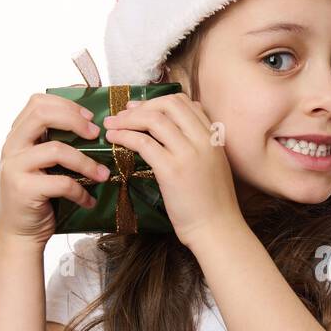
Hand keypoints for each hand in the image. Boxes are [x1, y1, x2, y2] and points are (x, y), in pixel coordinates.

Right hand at [0, 86, 110, 247]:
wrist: (20, 233)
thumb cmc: (38, 197)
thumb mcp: (44, 165)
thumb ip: (57, 143)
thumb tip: (94, 127)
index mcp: (18, 136)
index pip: (38, 102)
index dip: (67, 105)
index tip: (90, 119)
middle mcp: (12, 147)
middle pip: (42, 114)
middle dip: (75, 120)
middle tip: (96, 135)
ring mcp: (15, 168)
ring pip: (56, 150)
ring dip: (86, 162)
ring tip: (103, 174)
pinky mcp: (24, 189)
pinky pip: (61, 183)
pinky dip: (81, 191)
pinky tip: (89, 200)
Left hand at [102, 93, 244, 250]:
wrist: (217, 229)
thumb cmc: (213, 204)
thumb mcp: (213, 165)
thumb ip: (200, 144)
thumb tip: (178, 128)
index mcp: (213, 137)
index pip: (185, 103)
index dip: (158, 101)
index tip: (140, 108)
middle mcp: (202, 140)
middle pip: (168, 105)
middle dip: (141, 106)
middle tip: (123, 114)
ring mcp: (188, 154)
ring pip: (153, 120)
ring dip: (128, 119)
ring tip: (112, 125)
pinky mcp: (172, 170)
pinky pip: (143, 143)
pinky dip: (125, 136)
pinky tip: (114, 140)